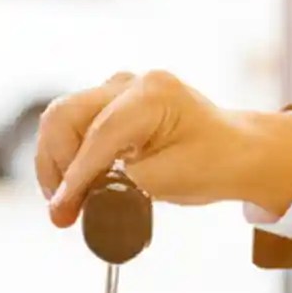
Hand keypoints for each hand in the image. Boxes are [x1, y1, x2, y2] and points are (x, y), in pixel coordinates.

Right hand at [37, 70, 291, 226]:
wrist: (236, 151)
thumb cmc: (214, 162)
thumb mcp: (166, 181)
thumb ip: (116, 184)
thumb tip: (71, 199)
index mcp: (152, 95)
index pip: (97, 135)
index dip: (75, 177)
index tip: (62, 208)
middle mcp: (131, 84)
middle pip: (65, 116)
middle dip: (55, 165)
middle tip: (61, 208)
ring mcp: (119, 90)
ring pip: (63, 119)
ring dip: (57, 161)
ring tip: (67, 201)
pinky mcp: (111, 103)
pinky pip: (74, 125)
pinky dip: (69, 156)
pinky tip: (77, 184)